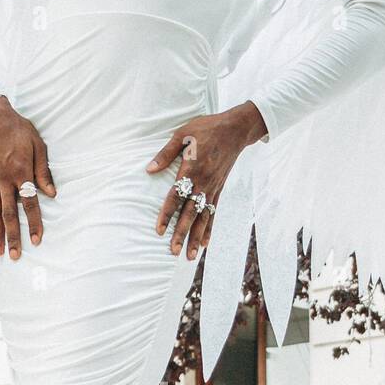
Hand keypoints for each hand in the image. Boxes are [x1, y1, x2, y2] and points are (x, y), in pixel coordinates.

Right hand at [0, 95, 54, 260]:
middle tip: (15, 256)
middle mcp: (4, 179)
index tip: (37, 240)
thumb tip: (52, 194)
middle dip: (13, 237)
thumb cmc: (19, 130)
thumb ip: (44, 171)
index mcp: (20, 171)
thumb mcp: (37, 145)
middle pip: (10, 214)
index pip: (29, 203)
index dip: (35, 223)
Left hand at [147, 101, 266, 260]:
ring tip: (190, 256)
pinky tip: (205, 244)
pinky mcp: (219, 190)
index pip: (176, 196)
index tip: (159, 230)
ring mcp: (213, 188)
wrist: (235, 129)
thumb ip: (166, 154)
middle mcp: (203, 183)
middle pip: (190, 213)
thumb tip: (149, 170)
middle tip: (173, 252)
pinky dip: (209, 229)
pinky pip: (213, 213)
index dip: (167, 214)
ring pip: (203, 218)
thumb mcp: (182, 134)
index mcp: (192, 169)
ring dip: (196, 238)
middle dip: (181, 234)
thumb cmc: (206, 128)